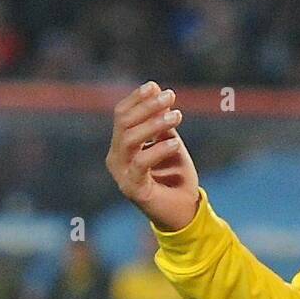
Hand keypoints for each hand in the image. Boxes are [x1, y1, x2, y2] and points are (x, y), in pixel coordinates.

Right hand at [105, 82, 200, 231]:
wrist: (183, 212)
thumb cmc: (175, 177)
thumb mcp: (170, 144)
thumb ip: (163, 125)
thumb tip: (160, 95)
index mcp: (121, 146)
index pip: (121, 115)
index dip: (137, 99)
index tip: (156, 86)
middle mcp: (116, 158)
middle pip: (123, 123)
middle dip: (147, 106)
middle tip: (171, 96)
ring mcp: (121, 174)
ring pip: (129, 139)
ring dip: (154, 124)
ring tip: (177, 116)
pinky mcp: (133, 189)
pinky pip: (141, 162)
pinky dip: (159, 149)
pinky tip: (176, 142)